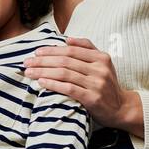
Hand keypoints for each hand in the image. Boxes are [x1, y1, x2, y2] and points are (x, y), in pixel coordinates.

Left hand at [24, 37, 143, 136]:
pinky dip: (53, 84)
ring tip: (29, 72)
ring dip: (43, 72)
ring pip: (65, 73)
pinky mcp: (92, 98)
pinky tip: (41, 82)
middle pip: (65, 61)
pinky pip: (68, 88)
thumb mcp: (103, 64)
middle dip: (43, 60)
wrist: (121, 108)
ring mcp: (97, 83)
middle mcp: (100, 69)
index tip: (36, 52)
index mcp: (101, 57)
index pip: (71, 50)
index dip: (52, 50)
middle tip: (27, 62)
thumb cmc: (107, 85)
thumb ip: (88, 49)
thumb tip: (68, 40)